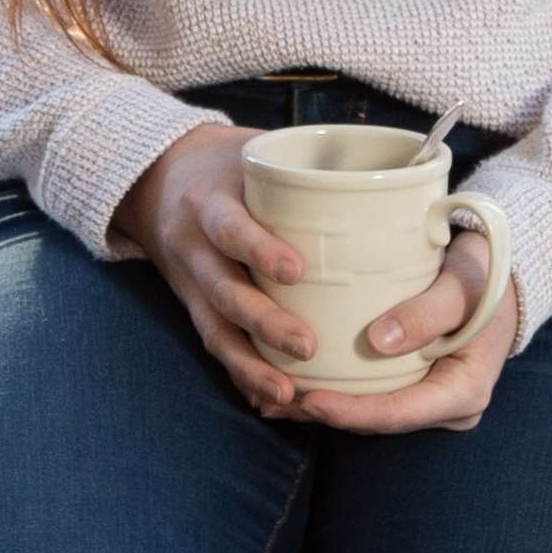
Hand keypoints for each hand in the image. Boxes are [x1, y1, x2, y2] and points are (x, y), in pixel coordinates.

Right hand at [111, 123, 318, 414]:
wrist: (155, 178)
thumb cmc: (229, 164)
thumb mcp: (256, 153)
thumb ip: (309, 171)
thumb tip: (396, 176)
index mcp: (208, 203)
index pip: (228, 228)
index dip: (258, 249)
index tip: (296, 271)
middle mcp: (192, 247)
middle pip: (223, 292)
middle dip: (264, 323)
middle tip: (308, 346)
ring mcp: (189, 283)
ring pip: (215, 330)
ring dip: (251, 365)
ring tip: (289, 393)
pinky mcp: (193, 307)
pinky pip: (215, 345)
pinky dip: (241, 374)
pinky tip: (271, 399)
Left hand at [284, 223, 519, 436]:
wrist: (502, 270)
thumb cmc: (487, 274)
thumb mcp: (465, 286)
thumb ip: (428, 312)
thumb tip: (379, 341)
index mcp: (464, 392)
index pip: (399, 412)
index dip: (352, 412)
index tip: (310, 400)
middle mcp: (445, 406)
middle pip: (377, 419)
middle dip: (325, 414)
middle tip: (272, 399)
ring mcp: (429, 399)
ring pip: (369, 412)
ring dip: (320, 407)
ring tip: (267, 396)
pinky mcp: (413, 384)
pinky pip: (370, 395)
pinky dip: (333, 390)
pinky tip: (290, 382)